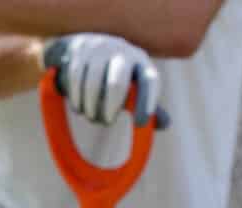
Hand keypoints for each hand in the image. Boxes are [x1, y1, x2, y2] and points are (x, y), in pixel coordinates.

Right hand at [43, 34, 163, 127]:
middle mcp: (122, 51)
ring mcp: (99, 50)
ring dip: (90, 108)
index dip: (146, 102)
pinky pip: (76, 82)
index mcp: (140, 61)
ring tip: (91, 116)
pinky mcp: (79, 53)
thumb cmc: (112, 74)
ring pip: (92, 86)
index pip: (149, 81)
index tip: (140, 124)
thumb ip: (144, 103)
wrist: (82, 48)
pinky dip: (77, 100)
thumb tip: (165, 125)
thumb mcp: (131, 84)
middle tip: (108, 122)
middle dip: (110, 107)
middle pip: (116, 84)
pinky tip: (79, 108)